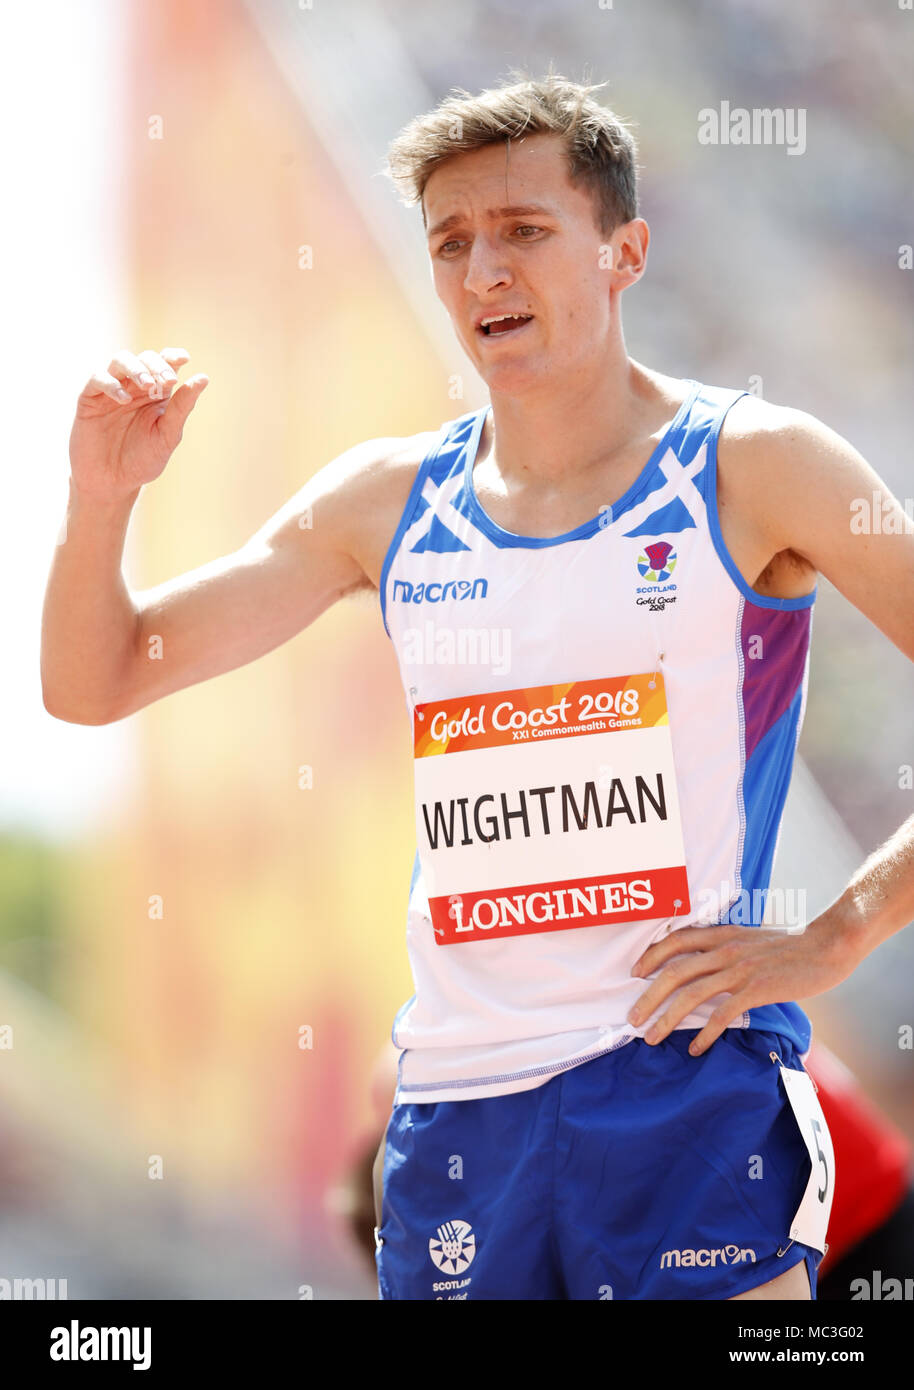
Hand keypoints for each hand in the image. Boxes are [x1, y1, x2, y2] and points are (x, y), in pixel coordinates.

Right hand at [69, 347, 207, 501]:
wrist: (112, 483)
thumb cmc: (142, 460)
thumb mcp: (168, 434)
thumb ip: (182, 407)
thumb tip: (203, 378)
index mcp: (156, 394)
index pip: (165, 364)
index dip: (173, 356)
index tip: (184, 359)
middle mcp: (133, 388)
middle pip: (144, 359)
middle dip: (157, 365)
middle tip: (167, 381)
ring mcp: (111, 391)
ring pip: (120, 361)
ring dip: (135, 368)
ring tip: (146, 384)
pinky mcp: (90, 399)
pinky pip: (98, 379)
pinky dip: (111, 384)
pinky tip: (124, 400)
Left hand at [626, 920, 856, 1055]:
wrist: (827, 946)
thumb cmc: (791, 945)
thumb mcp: (751, 938)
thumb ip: (727, 947)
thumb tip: (706, 965)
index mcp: (722, 934)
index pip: (675, 940)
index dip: (651, 955)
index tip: (634, 973)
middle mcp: (725, 949)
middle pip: (674, 972)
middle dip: (648, 997)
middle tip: (631, 1018)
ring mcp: (740, 969)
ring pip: (692, 995)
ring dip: (667, 1018)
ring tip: (651, 1037)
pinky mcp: (757, 989)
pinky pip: (723, 1014)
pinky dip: (706, 1033)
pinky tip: (696, 1049)